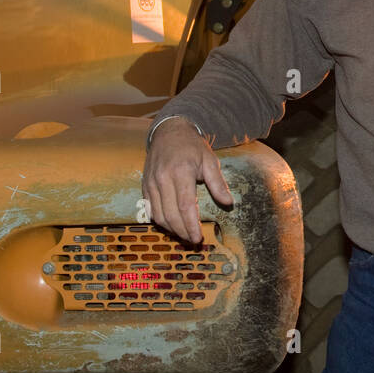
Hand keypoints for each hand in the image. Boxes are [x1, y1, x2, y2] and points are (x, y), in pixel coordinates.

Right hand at [143, 117, 232, 243]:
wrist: (169, 131)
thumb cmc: (192, 147)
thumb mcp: (210, 160)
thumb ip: (218, 183)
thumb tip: (228, 203)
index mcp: (181, 172)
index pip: (185, 206)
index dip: (191, 225)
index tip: (198, 238)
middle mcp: (162, 178)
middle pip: (170, 214)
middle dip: (182, 232)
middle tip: (193, 240)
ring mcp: (151, 182)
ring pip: (158, 215)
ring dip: (171, 229)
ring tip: (184, 235)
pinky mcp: (145, 185)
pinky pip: (150, 209)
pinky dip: (160, 220)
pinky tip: (172, 225)